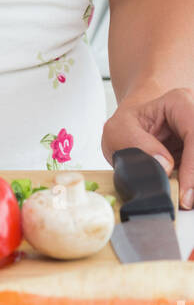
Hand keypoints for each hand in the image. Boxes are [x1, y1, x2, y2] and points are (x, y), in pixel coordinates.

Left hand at [102, 87, 193, 209]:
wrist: (135, 127)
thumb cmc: (128, 125)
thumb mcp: (118, 130)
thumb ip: (136, 143)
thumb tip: (164, 165)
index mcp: (178, 103)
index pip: (193, 134)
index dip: (193, 168)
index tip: (186, 193)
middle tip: (185, 201)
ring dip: (192, 184)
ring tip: (181, 197)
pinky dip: (190, 186)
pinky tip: (183, 193)